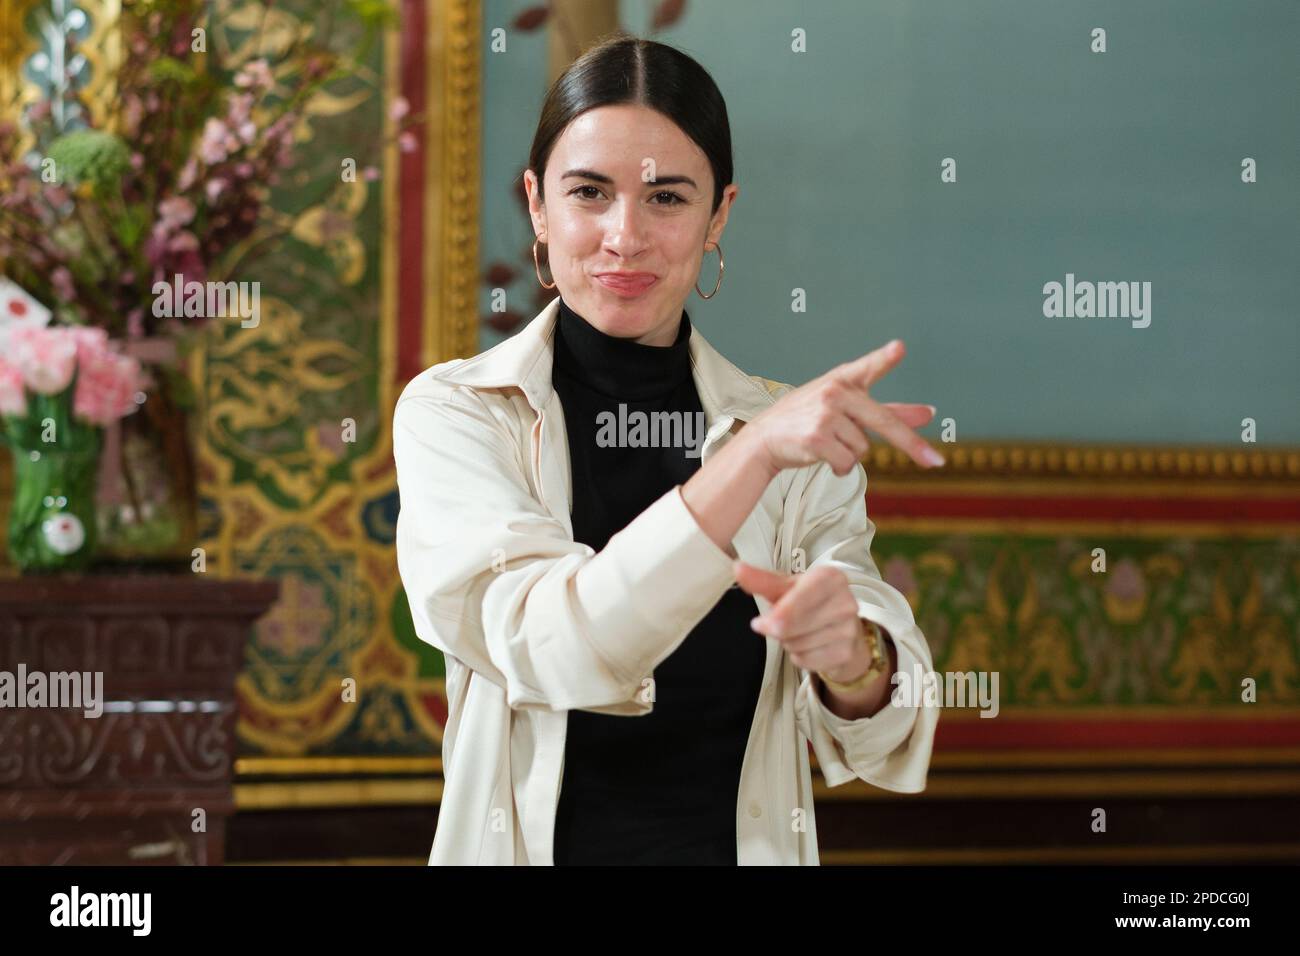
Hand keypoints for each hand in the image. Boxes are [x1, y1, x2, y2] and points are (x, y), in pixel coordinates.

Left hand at [732, 561, 873, 683]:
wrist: (844, 627)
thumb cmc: (811, 601)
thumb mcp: (787, 587)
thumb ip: (762, 580)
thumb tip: (738, 568)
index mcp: (830, 578)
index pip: (799, 599)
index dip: (776, 615)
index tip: (759, 622)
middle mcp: (845, 601)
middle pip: (792, 627)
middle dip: (778, 629)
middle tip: (779, 623)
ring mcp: (849, 629)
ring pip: (796, 645)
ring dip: (788, 642)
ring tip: (800, 631)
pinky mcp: (846, 653)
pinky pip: (806, 660)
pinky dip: (799, 656)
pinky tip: (809, 644)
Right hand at [741, 339, 941, 476]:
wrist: (765, 440)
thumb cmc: (810, 421)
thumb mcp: (848, 410)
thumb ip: (890, 411)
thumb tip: (930, 414)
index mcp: (843, 380)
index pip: (867, 367)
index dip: (884, 358)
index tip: (899, 348)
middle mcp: (834, 393)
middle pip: (883, 422)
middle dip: (911, 445)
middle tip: (936, 462)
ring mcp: (824, 414)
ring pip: (863, 448)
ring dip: (850, 455)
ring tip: (828, 445)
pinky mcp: (815, 438)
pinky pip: (847, 463)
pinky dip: (840, 468)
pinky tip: (822, 457)